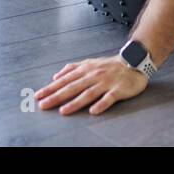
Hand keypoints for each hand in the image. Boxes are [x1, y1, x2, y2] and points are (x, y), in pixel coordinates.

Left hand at [34, 56, 148, 114]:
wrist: (134, 62)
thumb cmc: (110, 65)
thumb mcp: (89, 63)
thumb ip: (72, 68)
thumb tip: (55, 76)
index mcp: (85, 69)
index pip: (65, 80)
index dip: (51, 88)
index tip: (39, 95)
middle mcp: (94, 75)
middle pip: (73, 87)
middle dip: (57, 96)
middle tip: (44, 104)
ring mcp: (106, 82)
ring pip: (88, 93)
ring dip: (75, 102)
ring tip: (64, 111)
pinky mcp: (118, 89)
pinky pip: (109, 98)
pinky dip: (101, 104)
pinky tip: (93, 111)